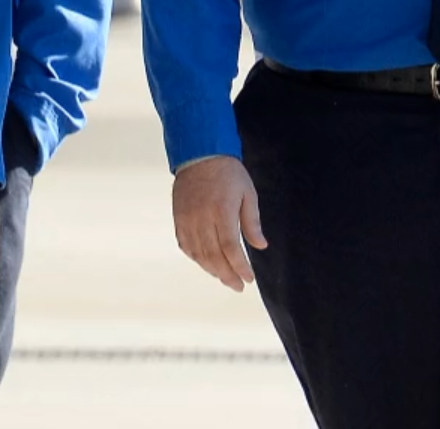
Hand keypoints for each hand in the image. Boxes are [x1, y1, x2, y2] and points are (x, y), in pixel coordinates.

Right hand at [172, 155, 266, 291]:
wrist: (199, 154)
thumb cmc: (228, 172)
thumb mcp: (247, 193)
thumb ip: (252, 221)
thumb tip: (261, 246)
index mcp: (221, 211)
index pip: (230, 248)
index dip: (239, 267)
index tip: (249, 279)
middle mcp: (202, 218)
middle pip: (214, 256)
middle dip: (227, 275)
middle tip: (238, 286)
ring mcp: (187, 219)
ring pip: (198, 254)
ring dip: (212, 270)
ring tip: (225, 278)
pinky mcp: (178, 218)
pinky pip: (186, 245)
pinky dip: (197, 259)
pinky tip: (207, 264)